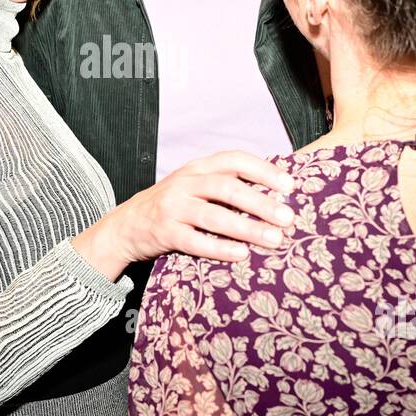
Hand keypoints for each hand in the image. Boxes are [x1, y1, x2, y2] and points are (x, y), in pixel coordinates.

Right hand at [74, 151, 297, 280]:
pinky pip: (194, 241)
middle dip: (261, 202)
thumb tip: (276, 193)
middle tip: (288, 218)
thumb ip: (225, 185)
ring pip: (213, 215)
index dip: (263, 170)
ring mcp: (172, 207)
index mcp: (197, 168)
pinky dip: (219, 248)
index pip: (233, 160)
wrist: (125, 226)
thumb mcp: (195, 187)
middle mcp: (184, 183)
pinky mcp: (164, 232)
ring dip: (247, 227)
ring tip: (274, 240)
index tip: (290, 185)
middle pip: (227, 188)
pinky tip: (241, 255)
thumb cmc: (173, 207)